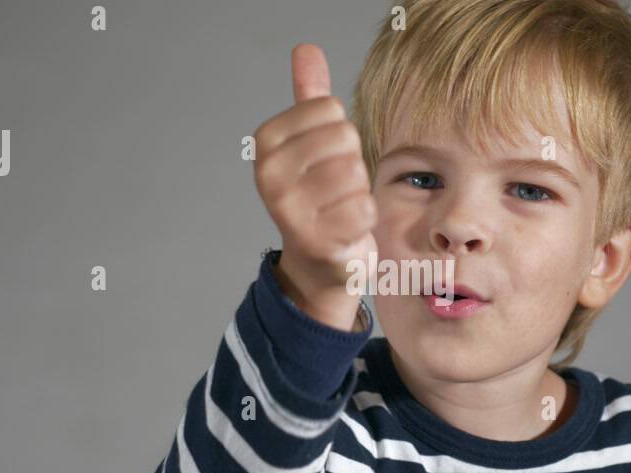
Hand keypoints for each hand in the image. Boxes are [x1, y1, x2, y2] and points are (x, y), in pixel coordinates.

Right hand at [252, 43, 377, 330]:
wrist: (318, 264)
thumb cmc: (320, 197)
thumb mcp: (312, 144)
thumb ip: (310, 96)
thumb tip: (306, 50)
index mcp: (266, 143)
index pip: (331, 110)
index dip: (340, 135)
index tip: (325, 161)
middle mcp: (269, 175)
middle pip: (346, 138)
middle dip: (352, 163)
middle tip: (336, 189)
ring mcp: (289, 210)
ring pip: (356, 173)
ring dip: (359, 192)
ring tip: (341, 208)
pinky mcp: (316, 240)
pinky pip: (365, 208)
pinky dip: (365, 220)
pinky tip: (347, 229)